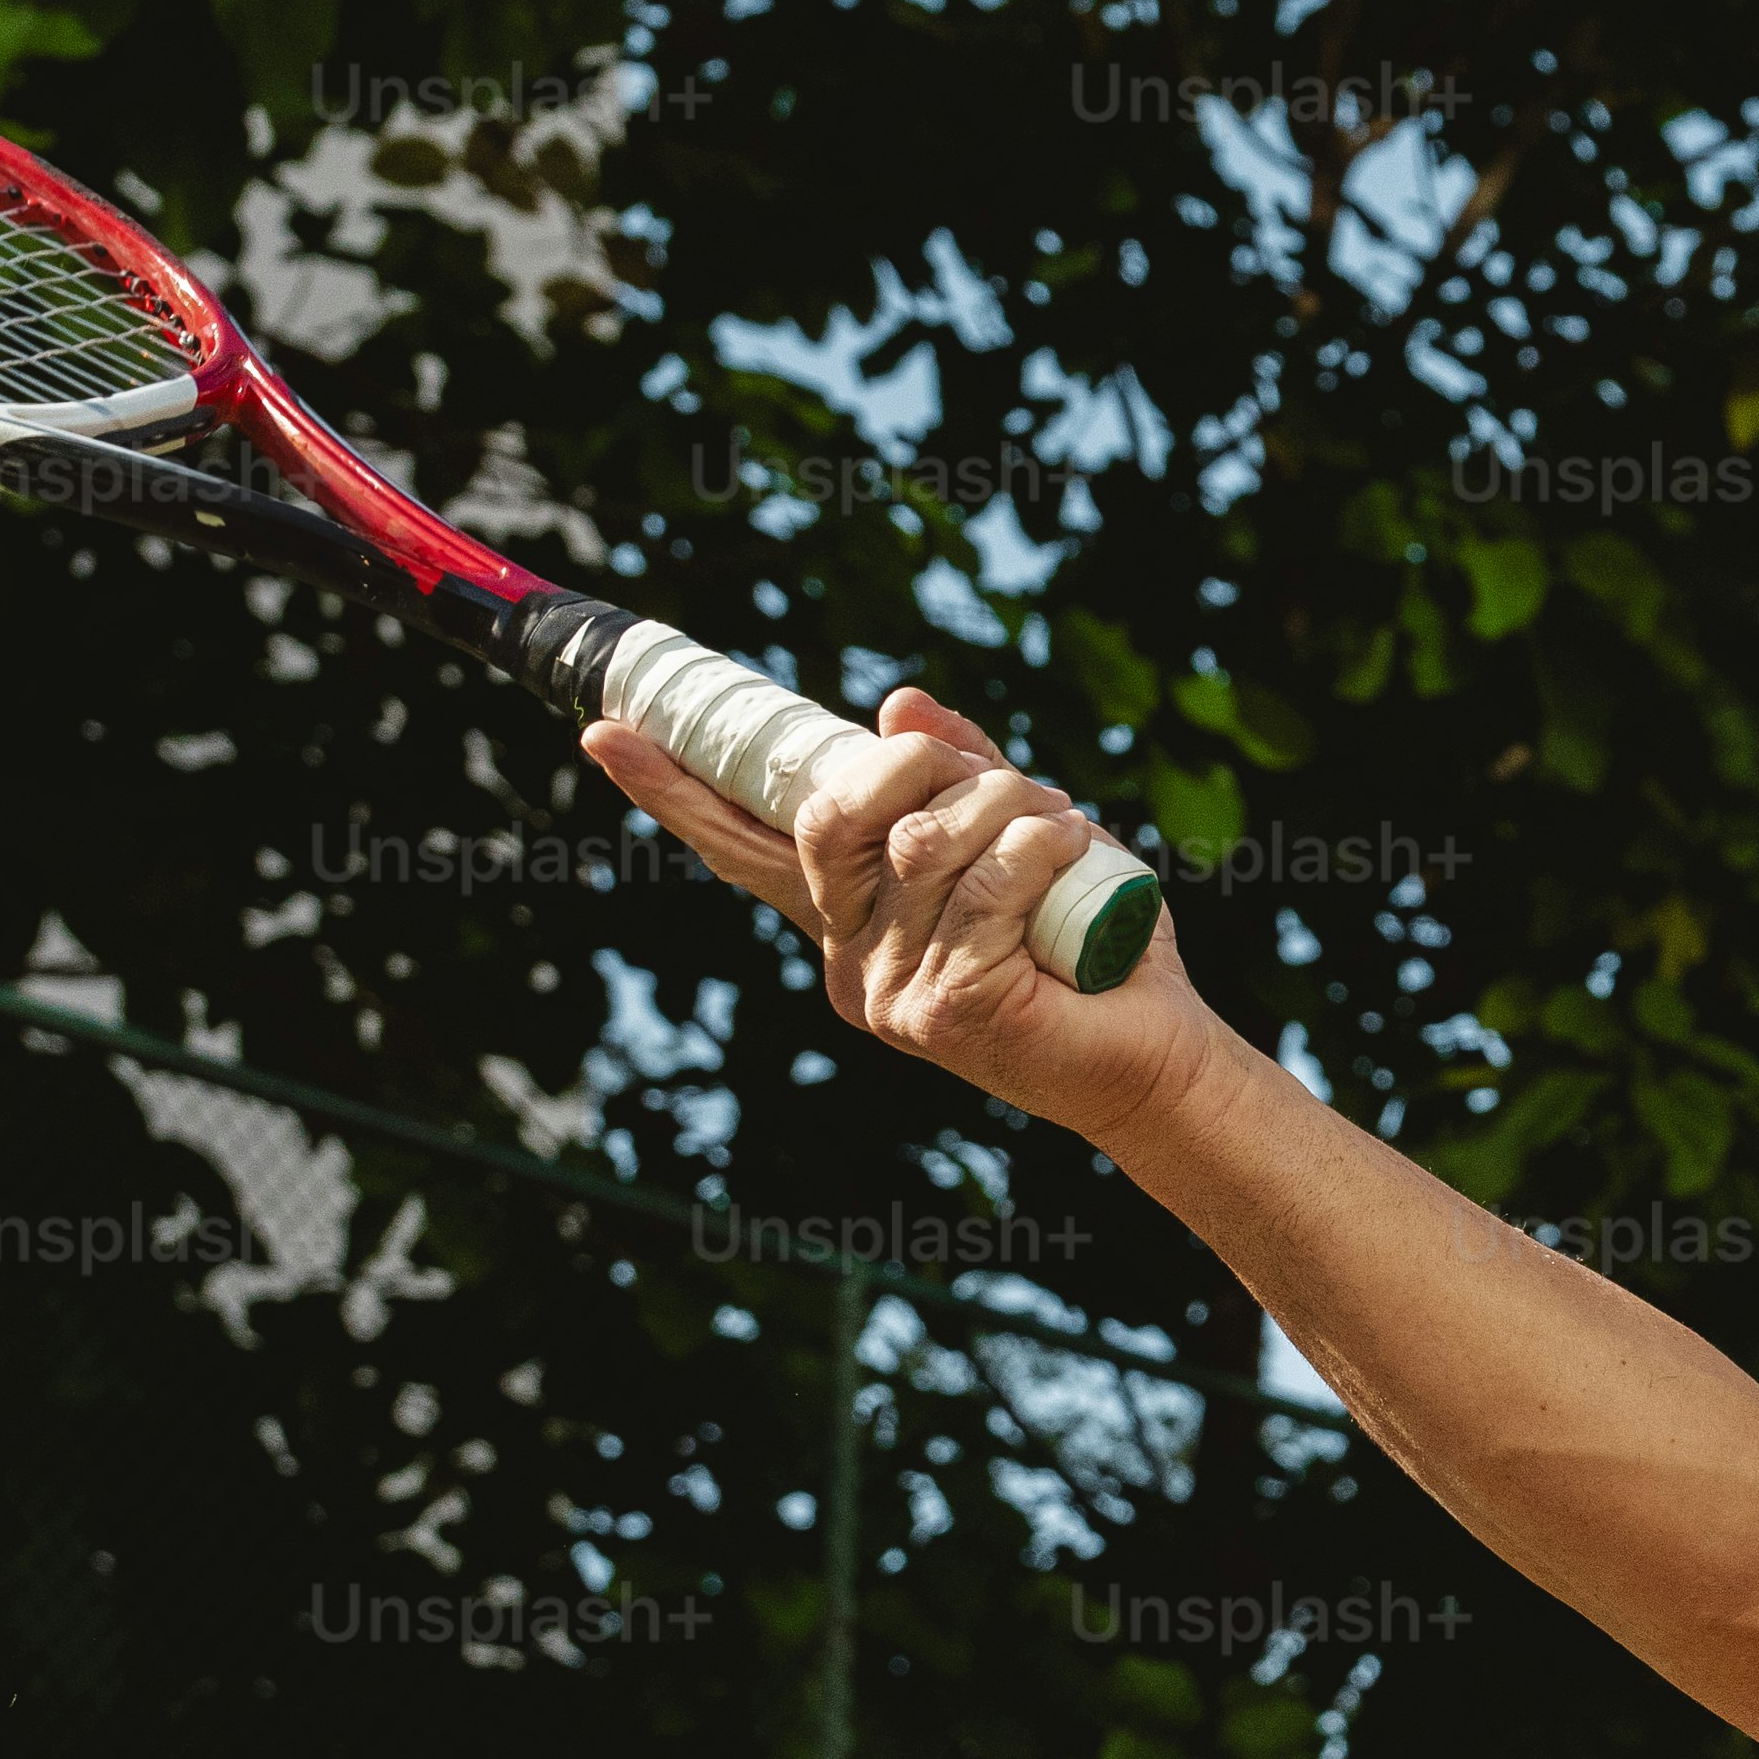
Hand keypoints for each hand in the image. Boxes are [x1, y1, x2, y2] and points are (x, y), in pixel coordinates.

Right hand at [583, 686, 1231, 1151]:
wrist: (1155, 1052)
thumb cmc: (1086, 943)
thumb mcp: (1019, 832)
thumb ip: (958, 769)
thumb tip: (897, 706)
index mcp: (849, 918)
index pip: (743, 844)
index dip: (674, 789)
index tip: (604, 729)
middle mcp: (850, 959)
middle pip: (833, 815)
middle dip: (919, 767)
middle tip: (996, 777)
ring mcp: (890, 992)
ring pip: (925, 840)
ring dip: (1011, 807)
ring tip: (1064, 830)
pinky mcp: (945, 1010)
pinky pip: (983, 882)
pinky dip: (1040, 846)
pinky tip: (1073, 852)